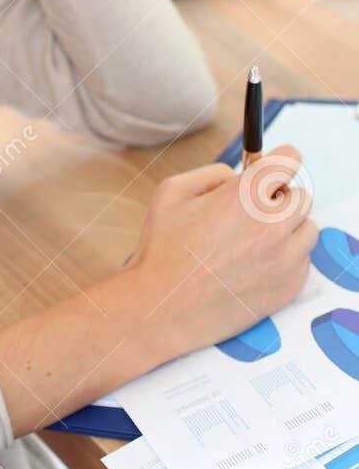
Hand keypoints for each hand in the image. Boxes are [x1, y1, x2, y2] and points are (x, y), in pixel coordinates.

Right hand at [125, 144, 317, 366]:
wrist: (163, 309)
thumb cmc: (163, 250)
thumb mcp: (172, 192)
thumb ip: (212, 174)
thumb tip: (238, 175)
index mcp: (247, 195)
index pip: (289, 159)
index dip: (278, 162)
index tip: (270, 170)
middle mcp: (274, 224)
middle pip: (301, 195)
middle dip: (278, 198)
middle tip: (251, 213)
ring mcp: (287, 258)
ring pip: (306, 228)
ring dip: (287, 229)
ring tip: (252, 242)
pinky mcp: (290, 286)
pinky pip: (302, 261)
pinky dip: (284, 259)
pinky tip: (253, 267)